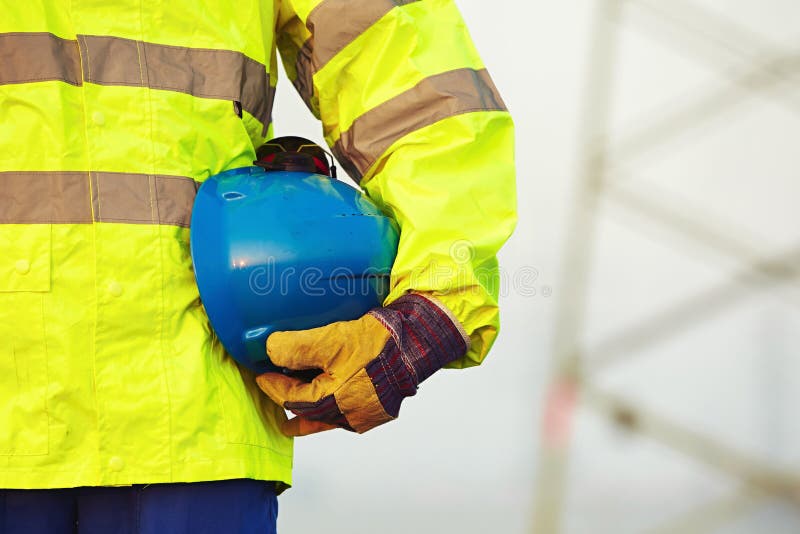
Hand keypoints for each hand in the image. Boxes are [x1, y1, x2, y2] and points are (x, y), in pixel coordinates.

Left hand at [255, 293, 468, 435]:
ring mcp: (365, 416)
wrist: (416, 342)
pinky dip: (333, 410)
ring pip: (328, 419)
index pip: (291, 398)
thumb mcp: (330, 339)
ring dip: (310, 414)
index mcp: (331, 402)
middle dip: (291, 403)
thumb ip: (296, 347)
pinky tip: (331, 404)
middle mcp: (348, 416)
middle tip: (276, 398)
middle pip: (310, 413)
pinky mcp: (379, 410)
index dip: (273, 386)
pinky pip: (347, 415)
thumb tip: (270, 351)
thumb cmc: (376, 343)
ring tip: (294, 420)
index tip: (262, 375)